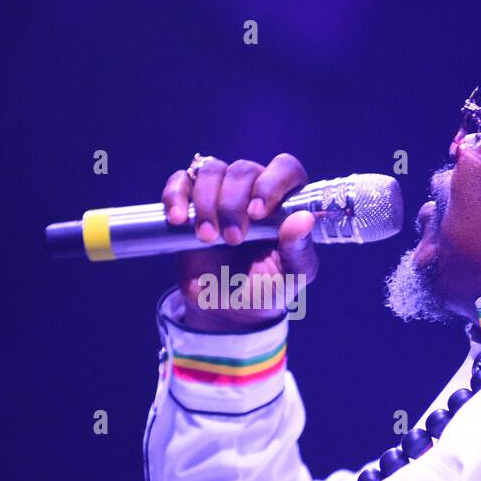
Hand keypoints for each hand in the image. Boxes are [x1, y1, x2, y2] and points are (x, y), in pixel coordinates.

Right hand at [161, 153, 318, 330]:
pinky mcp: (190, 203)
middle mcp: (254, 191)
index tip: (257, 213)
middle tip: (232, 240)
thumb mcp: (291, 277)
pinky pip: (181, 181)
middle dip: (233, 204)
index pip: (285, 169)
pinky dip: (176, 194)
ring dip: (207, 202)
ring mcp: (221, 194)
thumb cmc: (266, 289)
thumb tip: (304, 219)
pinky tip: (177, 219)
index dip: (271, 183)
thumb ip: (299, 249)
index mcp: (285, 202)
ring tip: (207, 237)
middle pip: (243, 170)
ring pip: (212, 171)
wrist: (227, 311)